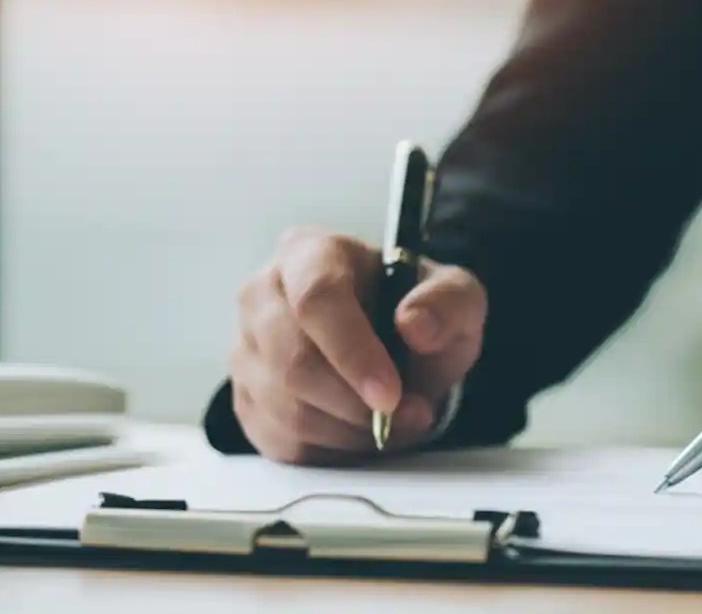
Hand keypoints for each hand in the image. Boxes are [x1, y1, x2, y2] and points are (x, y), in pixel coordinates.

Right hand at [231, 226, 486, 463]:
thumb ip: (447, 303)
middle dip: (357, 404)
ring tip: (393, 422)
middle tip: (408, 415)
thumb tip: (416, 326)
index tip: (390, 393)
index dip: (352, 351)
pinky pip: (282, 441)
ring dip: (351, 430)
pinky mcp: (246, 399)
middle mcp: (262, 294)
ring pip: (287, 410)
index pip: (316, 298)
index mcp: (309, 253)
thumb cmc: (416, 312)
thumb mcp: (454, 297)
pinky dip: (332, 448)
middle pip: (293, 362)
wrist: (395, 346)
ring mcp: (246, 349)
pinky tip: (362, 429)